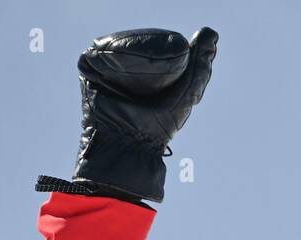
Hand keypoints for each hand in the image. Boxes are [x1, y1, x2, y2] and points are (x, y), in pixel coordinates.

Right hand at [71, 27, 218, 202]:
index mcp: (147, 70)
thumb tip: (211, 32)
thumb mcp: (188, 91)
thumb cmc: (160, 126)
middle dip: (151, 46)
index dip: (167, 44)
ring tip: (146, 61)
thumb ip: (201, 65)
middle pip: (136, 43)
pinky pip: (98, 54)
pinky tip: (124, 63)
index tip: (182, 46)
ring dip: (132, 48)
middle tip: (165, 51)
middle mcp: (125, 67)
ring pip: (117, 45)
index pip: (155, 45)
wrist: (133, 147)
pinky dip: (111, 54)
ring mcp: (105, 68)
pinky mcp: (89, 71)